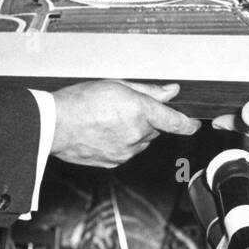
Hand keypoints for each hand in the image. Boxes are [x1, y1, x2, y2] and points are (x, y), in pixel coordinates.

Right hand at [51, 80, 200, 168]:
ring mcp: (126, 152)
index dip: (188, 123)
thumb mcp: (117, 85)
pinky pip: (126, 152)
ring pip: (140, 141)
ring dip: (132, 132)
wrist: (54, 125)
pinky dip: (120, 143)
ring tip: (107, 120)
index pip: (175, 121)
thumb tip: (170, 91)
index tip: (194, 124)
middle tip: (122, 108)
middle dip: (145, 119)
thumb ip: (149, 90)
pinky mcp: (114, 163)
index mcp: (140, 112)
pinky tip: (102, 132)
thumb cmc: (80, 101)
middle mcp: (136, 135)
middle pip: (153, 129)